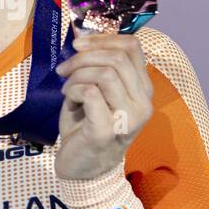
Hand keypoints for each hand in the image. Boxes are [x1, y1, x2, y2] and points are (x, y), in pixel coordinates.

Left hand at [53, 31, 154, 179]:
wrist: (83, 169)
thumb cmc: (87, 127)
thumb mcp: (99, 92)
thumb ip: (99, 67)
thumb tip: (83, 39)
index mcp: (143, 90)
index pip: (133, 47)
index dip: (103, 38)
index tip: (78, 44)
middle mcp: (142, 104)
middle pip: (118, 58)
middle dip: (85, 57)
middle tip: (65, 69)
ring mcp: (128, 119)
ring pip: (106, 74)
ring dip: (78, 75)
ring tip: (67, 88)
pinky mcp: (106, 131)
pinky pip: (90, 93)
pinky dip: (74, 90)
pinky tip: (69, 100)